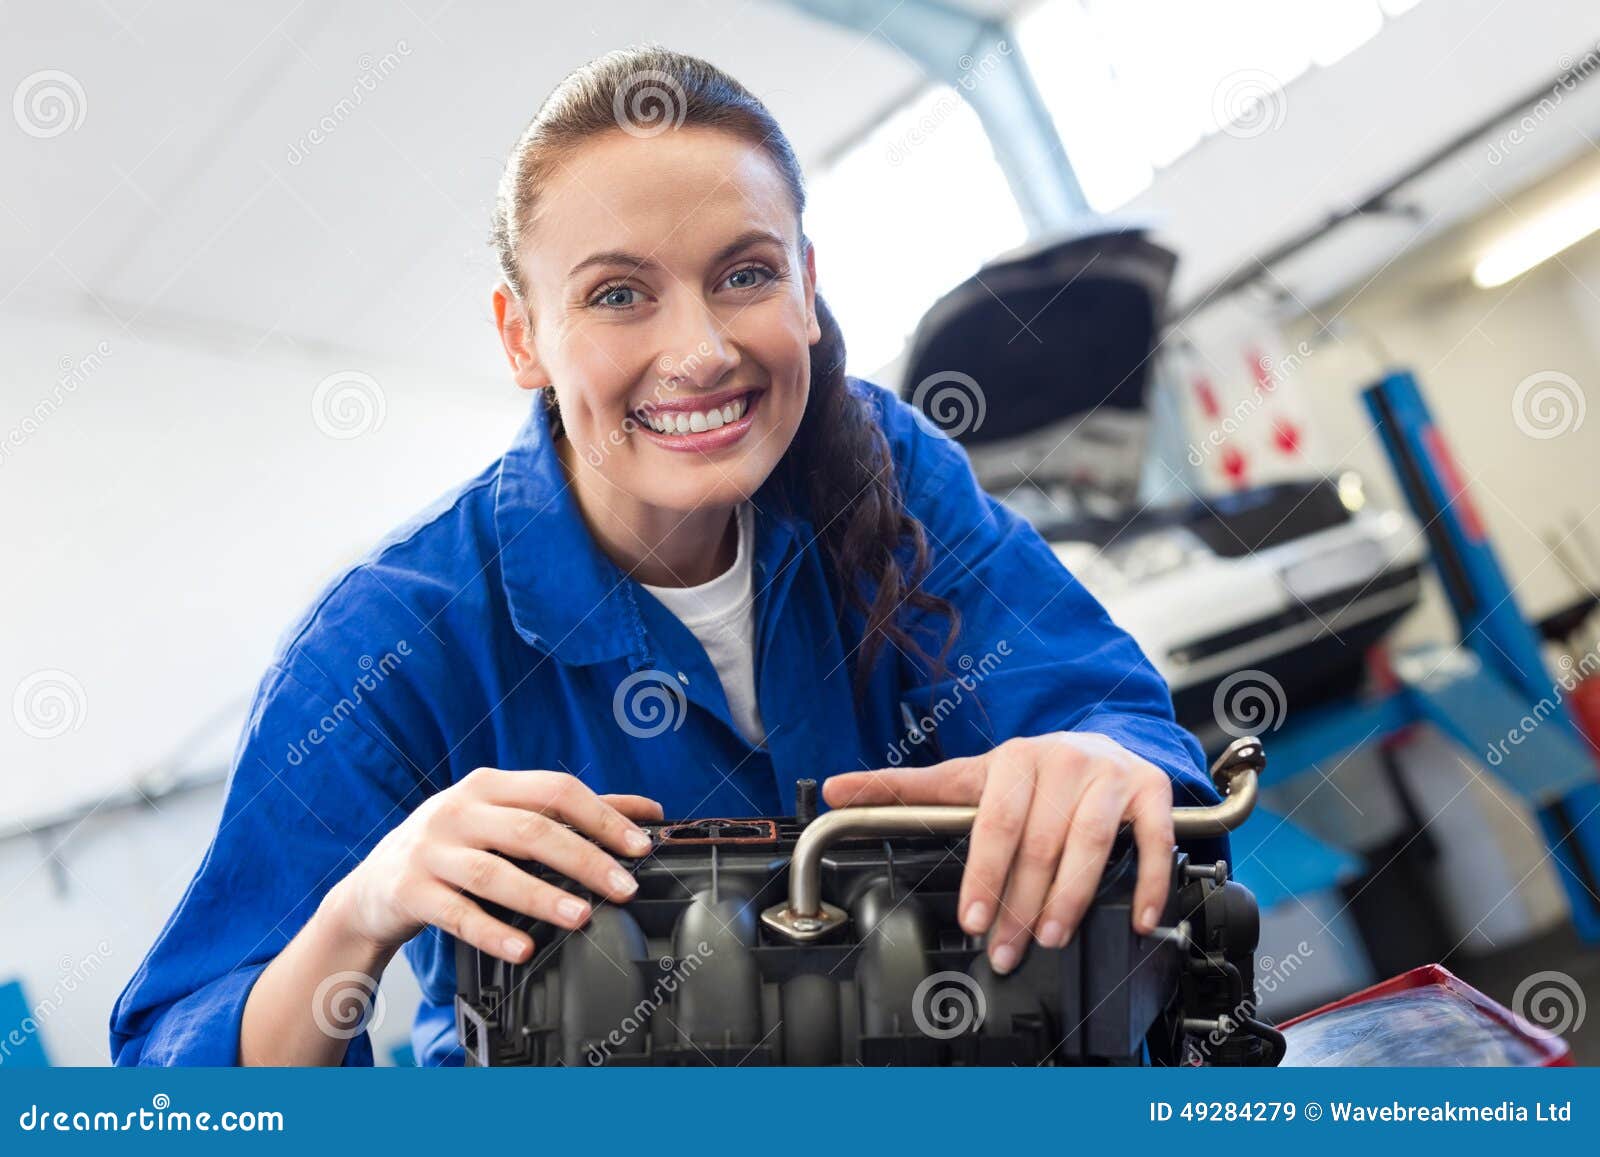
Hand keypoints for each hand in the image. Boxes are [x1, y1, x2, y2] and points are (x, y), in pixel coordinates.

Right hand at [330, 768, 662, 963]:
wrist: (373, 888)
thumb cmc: (454, 847)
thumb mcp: (503, 818)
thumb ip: (571, 813)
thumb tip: (648, 811)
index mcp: (489, 786)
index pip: (556, 790)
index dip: (603, 816)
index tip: (641, 846)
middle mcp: (458, 811)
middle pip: (532, 830)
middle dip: (585, 859)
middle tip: (623, 887)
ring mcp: (431, 850)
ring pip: (495, 872)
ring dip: (543, 896)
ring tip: (582, 917)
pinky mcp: (409, 891)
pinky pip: (457, 914)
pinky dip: (494, 933)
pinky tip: (525, 949)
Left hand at [822, 732, 1174, 973]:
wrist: (1102, 743)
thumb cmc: (1031, 774)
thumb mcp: (968, 778)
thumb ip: (903, 788)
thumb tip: (834, 789)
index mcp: (1015, 759)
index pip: (996, 823)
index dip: (984, 875)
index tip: (974, 920)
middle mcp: (1065, 761)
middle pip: (1040, 843)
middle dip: (1020, 905)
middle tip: (1006, 949)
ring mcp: (1111, 776)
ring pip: (1092, 845)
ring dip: (1071, 899)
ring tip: (1052, 938)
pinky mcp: (1152, 791)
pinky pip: (1154, 840)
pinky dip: (1149, 883)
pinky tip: (1139, 919)